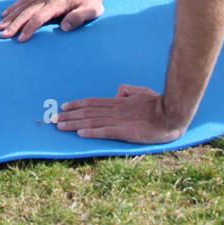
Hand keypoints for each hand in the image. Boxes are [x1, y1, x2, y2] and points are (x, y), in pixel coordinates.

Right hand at [0, 0, 104, 39]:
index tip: (21, 39)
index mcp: (57, 4)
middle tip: (2, 35)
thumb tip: (64, 27)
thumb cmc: (90, 3)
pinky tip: (5, 14)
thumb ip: (79, 17)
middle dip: (14, 24)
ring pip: (22, 6)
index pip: (40, 17)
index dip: (30, 28)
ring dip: (10, 16)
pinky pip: (24, 1)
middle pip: (27, 12)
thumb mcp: (91, 11)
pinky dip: (13, 7)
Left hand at [54, 84, 185, 142]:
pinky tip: (80, 133)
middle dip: (69, 115)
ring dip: (74, 124)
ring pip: (92, 121)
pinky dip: (91, 132)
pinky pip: (105, 131)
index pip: (92, 102)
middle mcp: (115, 110)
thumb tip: (118, 92)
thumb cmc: (158, 103)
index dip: (77, 104)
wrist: (170, 114)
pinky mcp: (125, 132)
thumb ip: (128, 91)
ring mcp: (119, 120)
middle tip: (52, 118)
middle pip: (87, 112)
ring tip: (59, 126)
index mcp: (119, 102)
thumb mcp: (141, 92)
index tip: (63, 106)